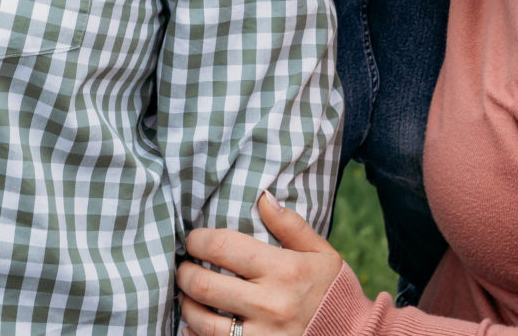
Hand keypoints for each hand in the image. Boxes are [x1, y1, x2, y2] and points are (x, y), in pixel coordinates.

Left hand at [177, 192, 345, 335]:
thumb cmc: (332, 291)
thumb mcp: (321, 253)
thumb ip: (291, 225)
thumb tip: (263, 197)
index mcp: (283, 270)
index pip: (222, 247)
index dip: (198, 240)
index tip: (195, 239)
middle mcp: (270, 304)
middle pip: (205, 285)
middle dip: (186, 273)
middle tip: (185, 268)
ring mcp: (263, 335)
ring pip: (203, 322)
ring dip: (187, 306)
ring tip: (187, 296)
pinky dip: (195, 335)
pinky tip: (193, 326)